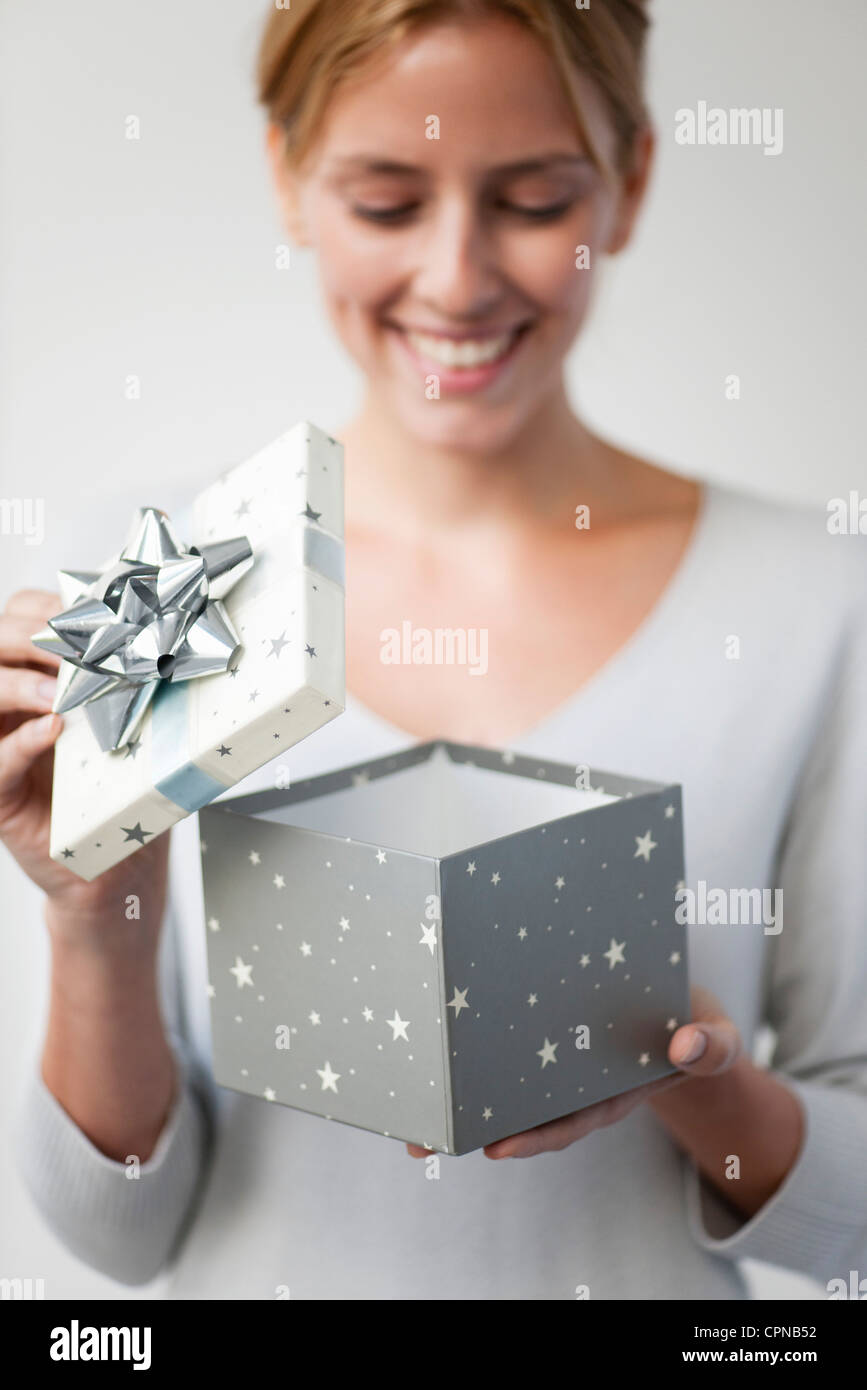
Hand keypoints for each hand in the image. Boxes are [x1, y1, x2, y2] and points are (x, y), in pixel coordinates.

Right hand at [0, 588, 169, 926]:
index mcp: (36, 674)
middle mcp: (9, 705)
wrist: (113, 861)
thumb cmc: (122, 785)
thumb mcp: (134, 723)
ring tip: (58, 691)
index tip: (82, 609)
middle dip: (25, 635)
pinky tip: (51, 731)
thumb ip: (139, 682)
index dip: (42, 608)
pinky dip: (21, 741)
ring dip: (17, 683)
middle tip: (64, 644)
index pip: (19, 618)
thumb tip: (188, 636)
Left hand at [405, 985, 741, 1159]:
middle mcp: (577, 1083)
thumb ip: (710, 1046)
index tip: (498, 1149)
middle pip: (520, 1111)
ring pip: (502, 1083)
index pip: (569, 1121)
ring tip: (407, 1103)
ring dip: (458, 1092)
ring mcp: (557, 1062)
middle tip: (421, 1140)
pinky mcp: (542, 1032)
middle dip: (472, 1126)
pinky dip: (473, 1046)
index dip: (535, 1137)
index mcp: (614, 1092)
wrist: (684, 1012)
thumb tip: (685, 1045)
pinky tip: (433, 1044)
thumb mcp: (717, 1038)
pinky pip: (505, 1044)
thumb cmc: (695, 1027)